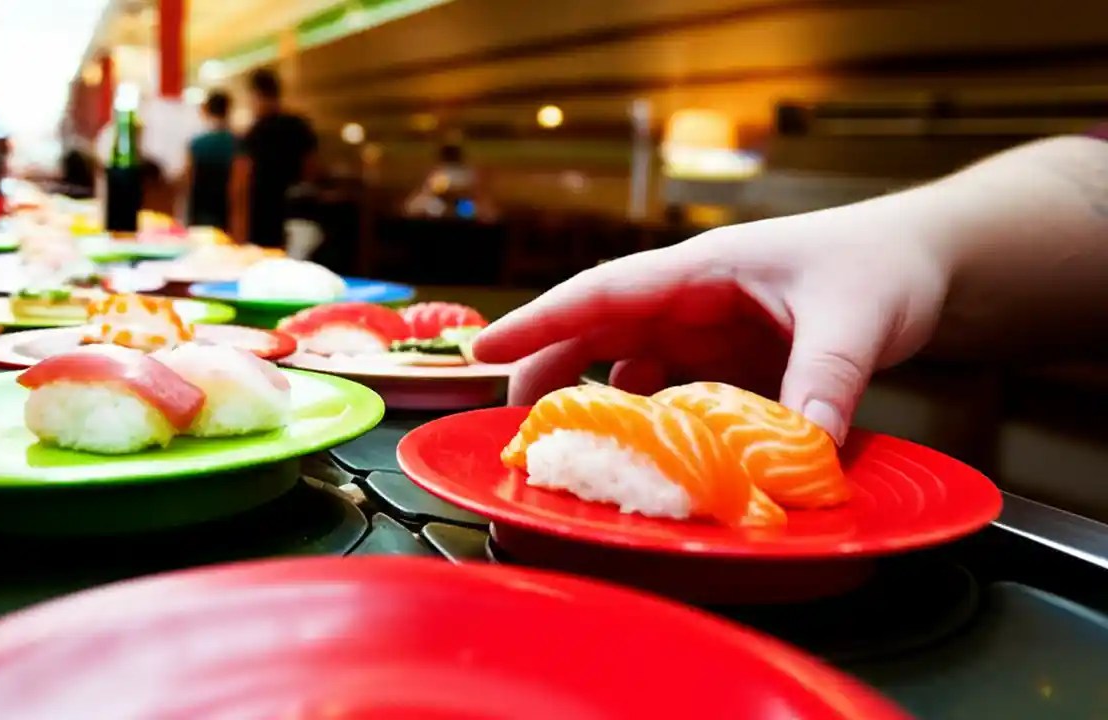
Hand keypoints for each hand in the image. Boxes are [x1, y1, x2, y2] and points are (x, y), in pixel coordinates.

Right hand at [473, 201, 952, 442]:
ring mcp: (708, 327)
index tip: (485, 347)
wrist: (925, 262)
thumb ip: (824, 381)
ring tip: (565, 442)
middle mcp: (693, 296)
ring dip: (593, 396)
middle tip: (513, 422)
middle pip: (598, 329)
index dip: (542, 320)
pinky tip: (645, 446)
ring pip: (626, 358)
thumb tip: (799, 452)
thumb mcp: (855, 319)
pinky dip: (648, 415)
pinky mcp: (729, 356)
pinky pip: (670, 386)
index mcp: (704, 268)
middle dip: (548, 368)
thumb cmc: (883, 265)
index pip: (605, 291)